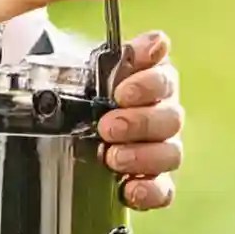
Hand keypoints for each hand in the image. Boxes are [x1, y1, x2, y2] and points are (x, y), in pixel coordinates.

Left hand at [98, 32, 182, 210]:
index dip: (148, 86)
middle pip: (171, 119)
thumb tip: (158, 42)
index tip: (122, 92)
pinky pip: (164, 190)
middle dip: (139, 123)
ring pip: (171, 154)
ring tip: (112, 158)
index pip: (165, 79)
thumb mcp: (92, 64)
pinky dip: (150, 192)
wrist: (63, 120)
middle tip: (108, 127)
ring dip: (143, 156)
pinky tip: (129, 190)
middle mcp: (162, 114)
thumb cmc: (82, 90)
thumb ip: (125, 51)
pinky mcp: (151, 180)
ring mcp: (159, 148)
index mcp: (152, 82)